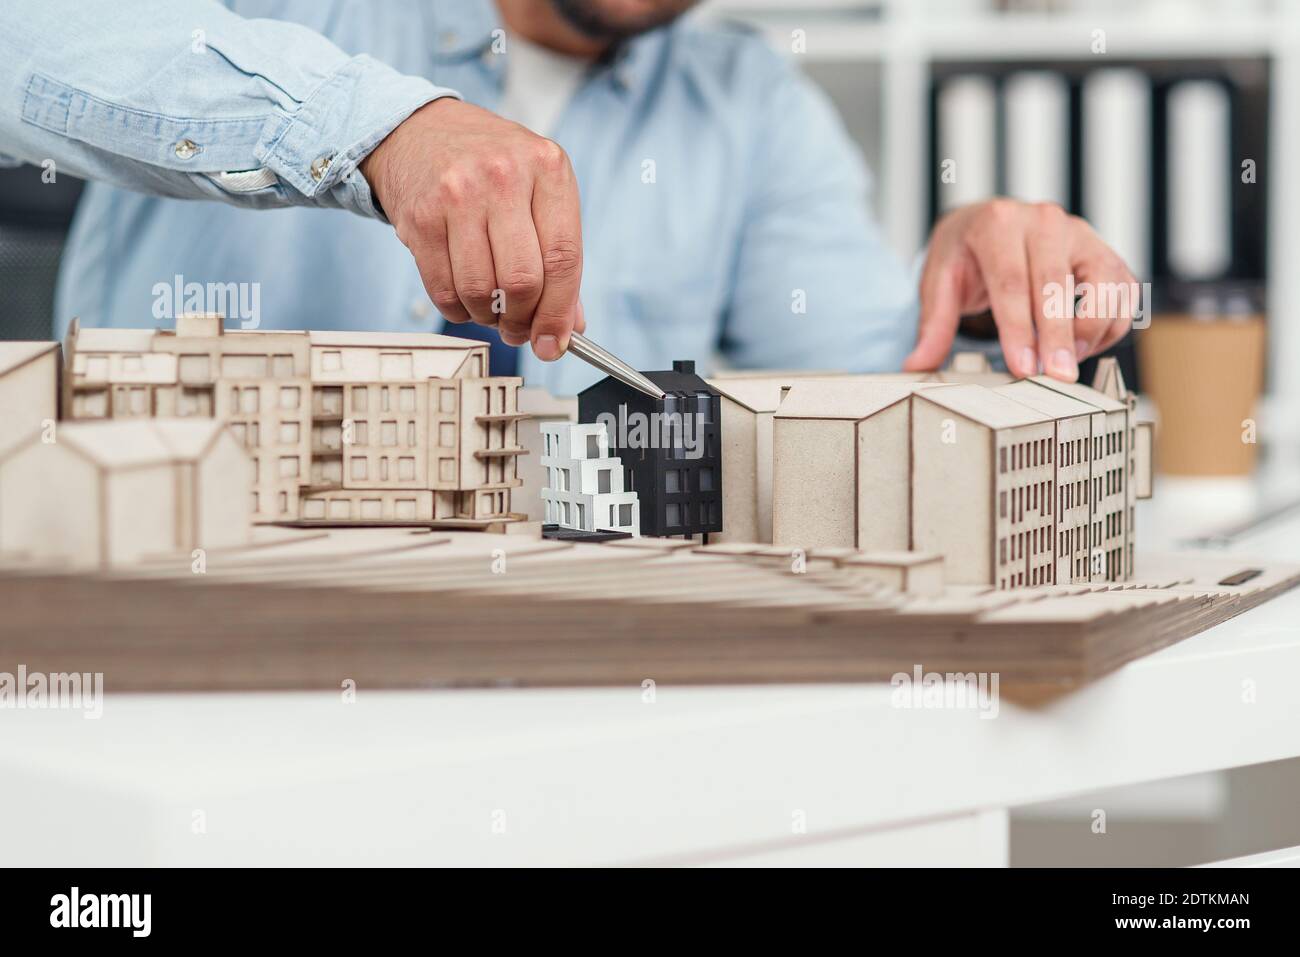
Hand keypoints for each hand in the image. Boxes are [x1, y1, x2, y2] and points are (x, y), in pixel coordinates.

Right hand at [361, 98, 585, 359]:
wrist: (419, 129)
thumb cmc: (489, 164)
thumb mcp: (538, 189)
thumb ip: (559, 253)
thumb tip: (571, 326)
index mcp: (547, 167)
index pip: (564, 258)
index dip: (560, 313)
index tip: (555, 343)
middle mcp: (503, 177)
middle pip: (522, 281)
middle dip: (523, 321)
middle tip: (520, 329)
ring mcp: (457, 195)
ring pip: (480, 290)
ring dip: (488, 318)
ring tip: (491, 310)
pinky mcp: (420, 217)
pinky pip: (443, 289)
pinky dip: (458, 310)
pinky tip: (465, 299)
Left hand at [903, 199, 1136, 381]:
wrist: (990, 221)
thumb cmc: (966, 253)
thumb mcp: (940, 281)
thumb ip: (933, 325)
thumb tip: (917, 365)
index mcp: (998, 223)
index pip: (1011, 283)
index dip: (1019, 330)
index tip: (1023, 367)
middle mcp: (1044, 221)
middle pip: (1056, 286)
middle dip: (1058, 337)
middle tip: (1056, 377)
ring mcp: (1080, 233)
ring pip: (1104, 285)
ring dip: (1090, 331)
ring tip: (1065, 363)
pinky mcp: (1105, 251)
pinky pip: (1123, 292)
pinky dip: (1111, 325)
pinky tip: (1083, 347)